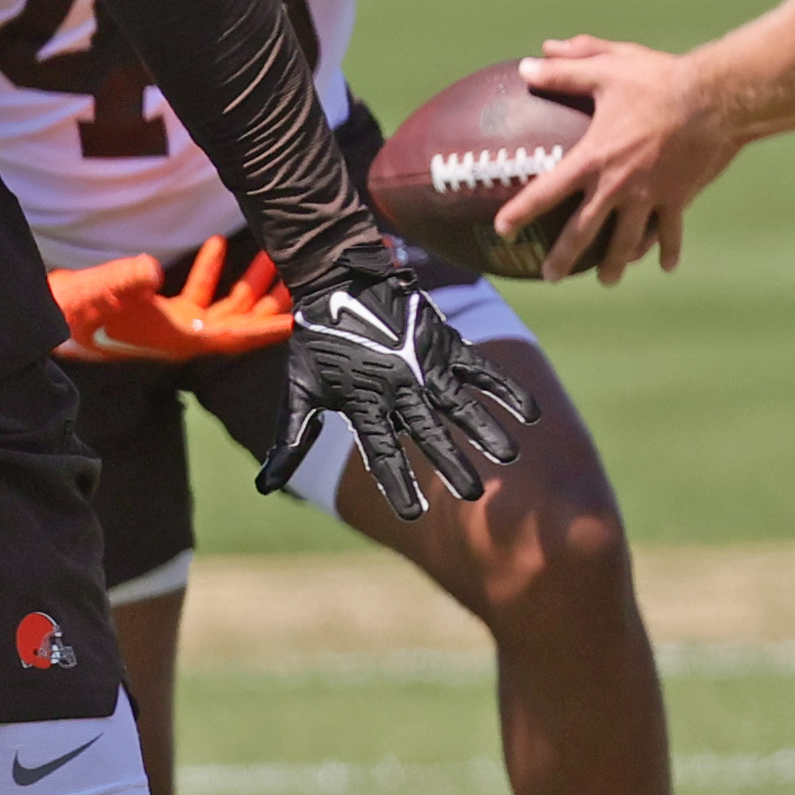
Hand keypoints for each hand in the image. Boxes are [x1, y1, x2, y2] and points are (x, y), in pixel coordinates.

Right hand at [50, 236, 294, 361]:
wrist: (44, 319)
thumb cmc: (71, 312)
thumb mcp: (98, 291)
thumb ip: (125, 279)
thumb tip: (150, 269)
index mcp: (177, 338)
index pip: (235, 337)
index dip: (269, 329)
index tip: (301, 318)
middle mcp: (181, 336)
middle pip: (239, 322)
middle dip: (270, 301)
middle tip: (299, 273)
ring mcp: (170, 325)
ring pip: (222, 307)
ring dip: (247, 285)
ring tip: (271, 255)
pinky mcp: (157, 312)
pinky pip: (196, 294)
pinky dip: (209, 272)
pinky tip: (217, 245)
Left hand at [261, 247, 537, 517]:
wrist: (339, 280)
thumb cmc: (318, 343)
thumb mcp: (299, 390)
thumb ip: (291, 440)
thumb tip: (265, 486)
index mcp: (363, 401)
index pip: (382, 451)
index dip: (397, 483)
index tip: (413, 514)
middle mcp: (397, 385)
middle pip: (428, 431)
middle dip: (451, 463)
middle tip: (473, 494)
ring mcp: (423, 362)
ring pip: (459, 401)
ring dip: (485, 427)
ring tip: (507, 456)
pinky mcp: (444, 342)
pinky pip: (479, 368)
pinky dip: (504, 388)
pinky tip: (528, 413)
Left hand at [506, 38, 742, 282]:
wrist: (716, 100)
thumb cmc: (659, 81)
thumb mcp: (607, 68)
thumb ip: (564, 70)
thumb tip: (527, 64)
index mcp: (593, 158)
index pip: (546, 191)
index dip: (520, 212)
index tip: (502, 229)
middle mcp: (618, 186)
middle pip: (583, 231)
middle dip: (563, 257)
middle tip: (549, 276)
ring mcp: (650, 197)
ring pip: (627, 242)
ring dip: (615, 264)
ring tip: (606, 280)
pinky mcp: (679, 198)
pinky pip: (670, 232)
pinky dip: (665, 249)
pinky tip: (663, 265)